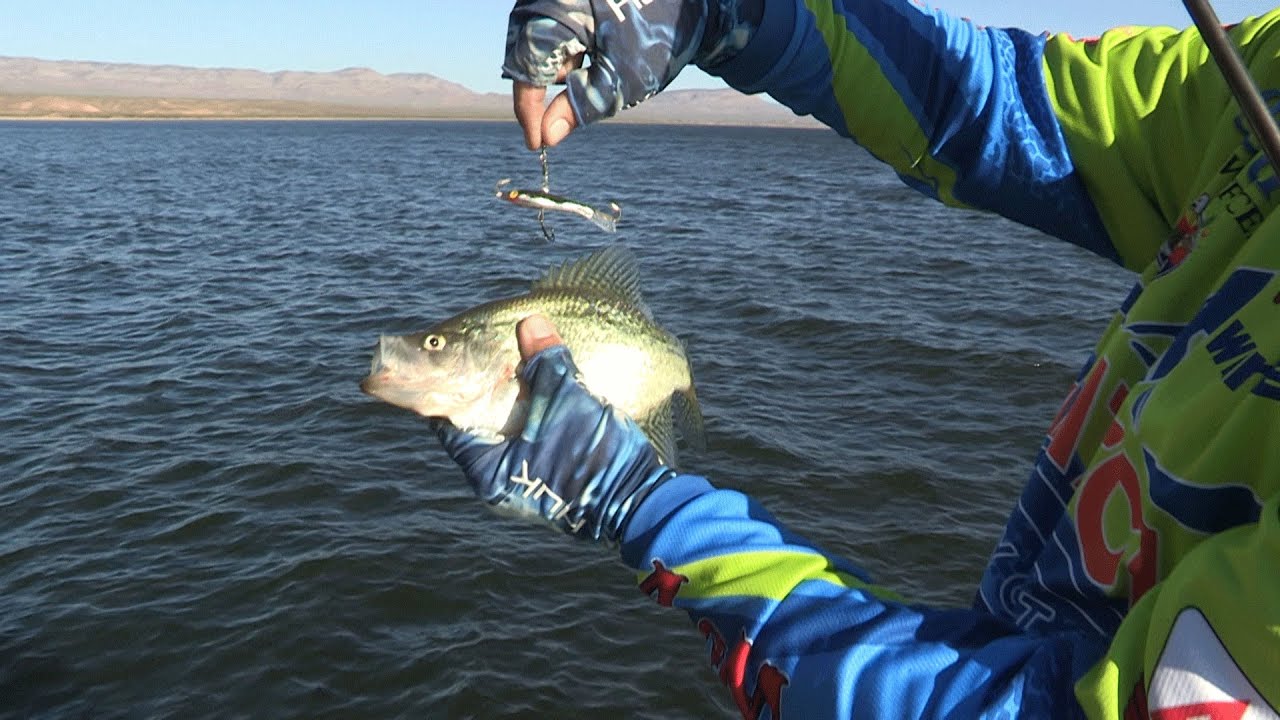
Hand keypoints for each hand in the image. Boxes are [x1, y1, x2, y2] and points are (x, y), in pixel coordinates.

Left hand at [435, 315, 674, 542]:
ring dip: (519, 408)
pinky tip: (550, 400)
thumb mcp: (566, 403)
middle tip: (500, 359)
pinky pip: (533, 446)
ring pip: (510, 436)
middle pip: (482, 428)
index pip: (452, 425)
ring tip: (527, 373)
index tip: (466, 361)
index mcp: (487, 473)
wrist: (639, 503)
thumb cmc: (591, 459)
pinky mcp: (549, 484)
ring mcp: (524, 487)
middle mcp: (499, 485)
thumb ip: (545, 363)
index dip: (458, 389)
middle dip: (492, 394)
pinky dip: (536, 423)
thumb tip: (531, 324)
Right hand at [503, 0, 761, 148]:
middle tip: (551, 124)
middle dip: (537, 89)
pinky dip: (565, 53)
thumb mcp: (621, 80)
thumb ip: (580, 106)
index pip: (526, 65)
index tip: (536, 143)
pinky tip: (590, 64)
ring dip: (553, 69)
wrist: (696, 3)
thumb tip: (547, 136)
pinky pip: (553, 26)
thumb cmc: (659, 38)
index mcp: (560, 9)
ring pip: (538, 38)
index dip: (528, 110)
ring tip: (587, 84)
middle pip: (525, 49)